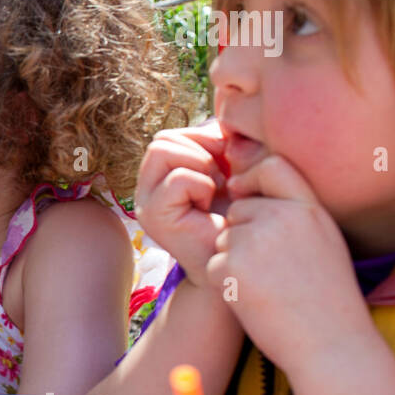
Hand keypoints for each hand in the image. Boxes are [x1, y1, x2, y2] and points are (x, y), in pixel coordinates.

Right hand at [133, 120, 229, 289]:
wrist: (244, 265)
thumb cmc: (248, 218)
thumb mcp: (240, 171)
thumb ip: (229, 144)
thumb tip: (223, 130)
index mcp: (166, 175)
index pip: (176, 134)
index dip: (208, 139)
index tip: (230, 168)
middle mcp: (148, 187)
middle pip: (164, 139)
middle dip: (201, 151)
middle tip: (222, 180)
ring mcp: (145, 201)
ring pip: (162, 150)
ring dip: (200, 165)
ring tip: (214, 192)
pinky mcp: (152, 216)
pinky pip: (177, 178)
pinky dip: (201, 186)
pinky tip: (209, 208)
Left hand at [207, 154, 369, 370]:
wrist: (330, 345)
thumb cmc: (327, 298)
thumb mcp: (324, 241)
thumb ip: (293, 213)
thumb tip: (245, 192)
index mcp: (309, 208)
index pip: (272, 166)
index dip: (254, 178)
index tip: (247, 195)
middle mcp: (281, 217)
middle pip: (239, 211)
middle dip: (244, 235)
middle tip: (273, 271)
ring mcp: (253, 240)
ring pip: (224, 239)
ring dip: (235, 262)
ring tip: (268, 288)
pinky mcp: (229, 266)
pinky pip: (213, 265)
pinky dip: (226, 284)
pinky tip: (255, 300)